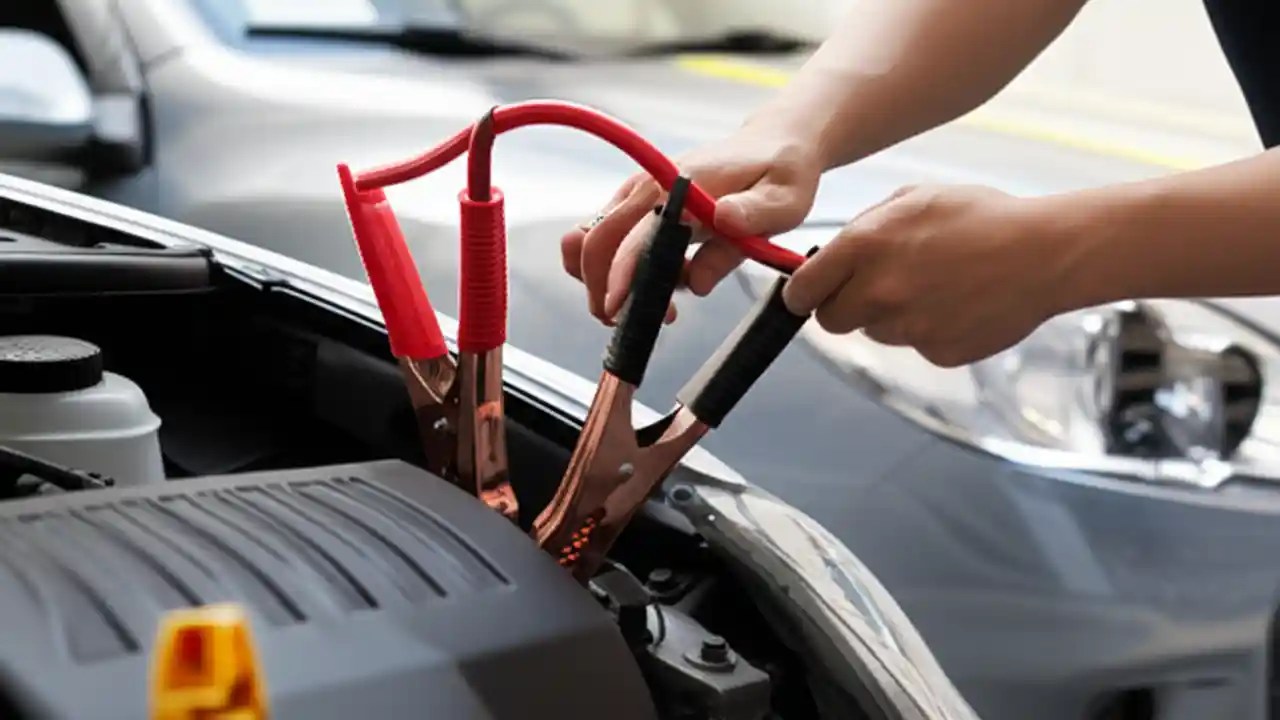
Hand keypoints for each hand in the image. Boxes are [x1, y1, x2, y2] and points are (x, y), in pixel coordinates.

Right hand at [561, 125, 823, 323]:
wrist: (771, 147)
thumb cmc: (779, 174)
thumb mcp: (784, 199)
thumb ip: (755, 216)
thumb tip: (723, 224)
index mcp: (679, 186)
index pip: (633, 236)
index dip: (620, 278)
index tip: (620, 312)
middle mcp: (647, 187)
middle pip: (593, 242)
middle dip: (603, 290)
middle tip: (640, 320)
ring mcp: (636, 195)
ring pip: (594, 246)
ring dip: (612, 284)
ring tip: (664, 303)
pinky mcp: (636, 206)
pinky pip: (609, 245)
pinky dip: (622, 273)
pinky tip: (667, 281)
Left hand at [782, 184, 1070, 366]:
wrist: (1044, 253)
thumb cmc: (981, 217)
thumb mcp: (914, 199)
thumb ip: (865, 228)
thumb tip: (834, 253)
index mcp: (864, 248)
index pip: (803, 290)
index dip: (803, 293)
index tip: (807, 293)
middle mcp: (879, 292)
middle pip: (831, 322)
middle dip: (842, 307)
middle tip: (872, 288)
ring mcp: (908, 328)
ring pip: (876, 332)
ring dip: (890, 315)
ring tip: (933, 285)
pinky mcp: (936, 352)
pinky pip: (916, 345)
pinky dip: (928, 329)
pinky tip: (957, 302)